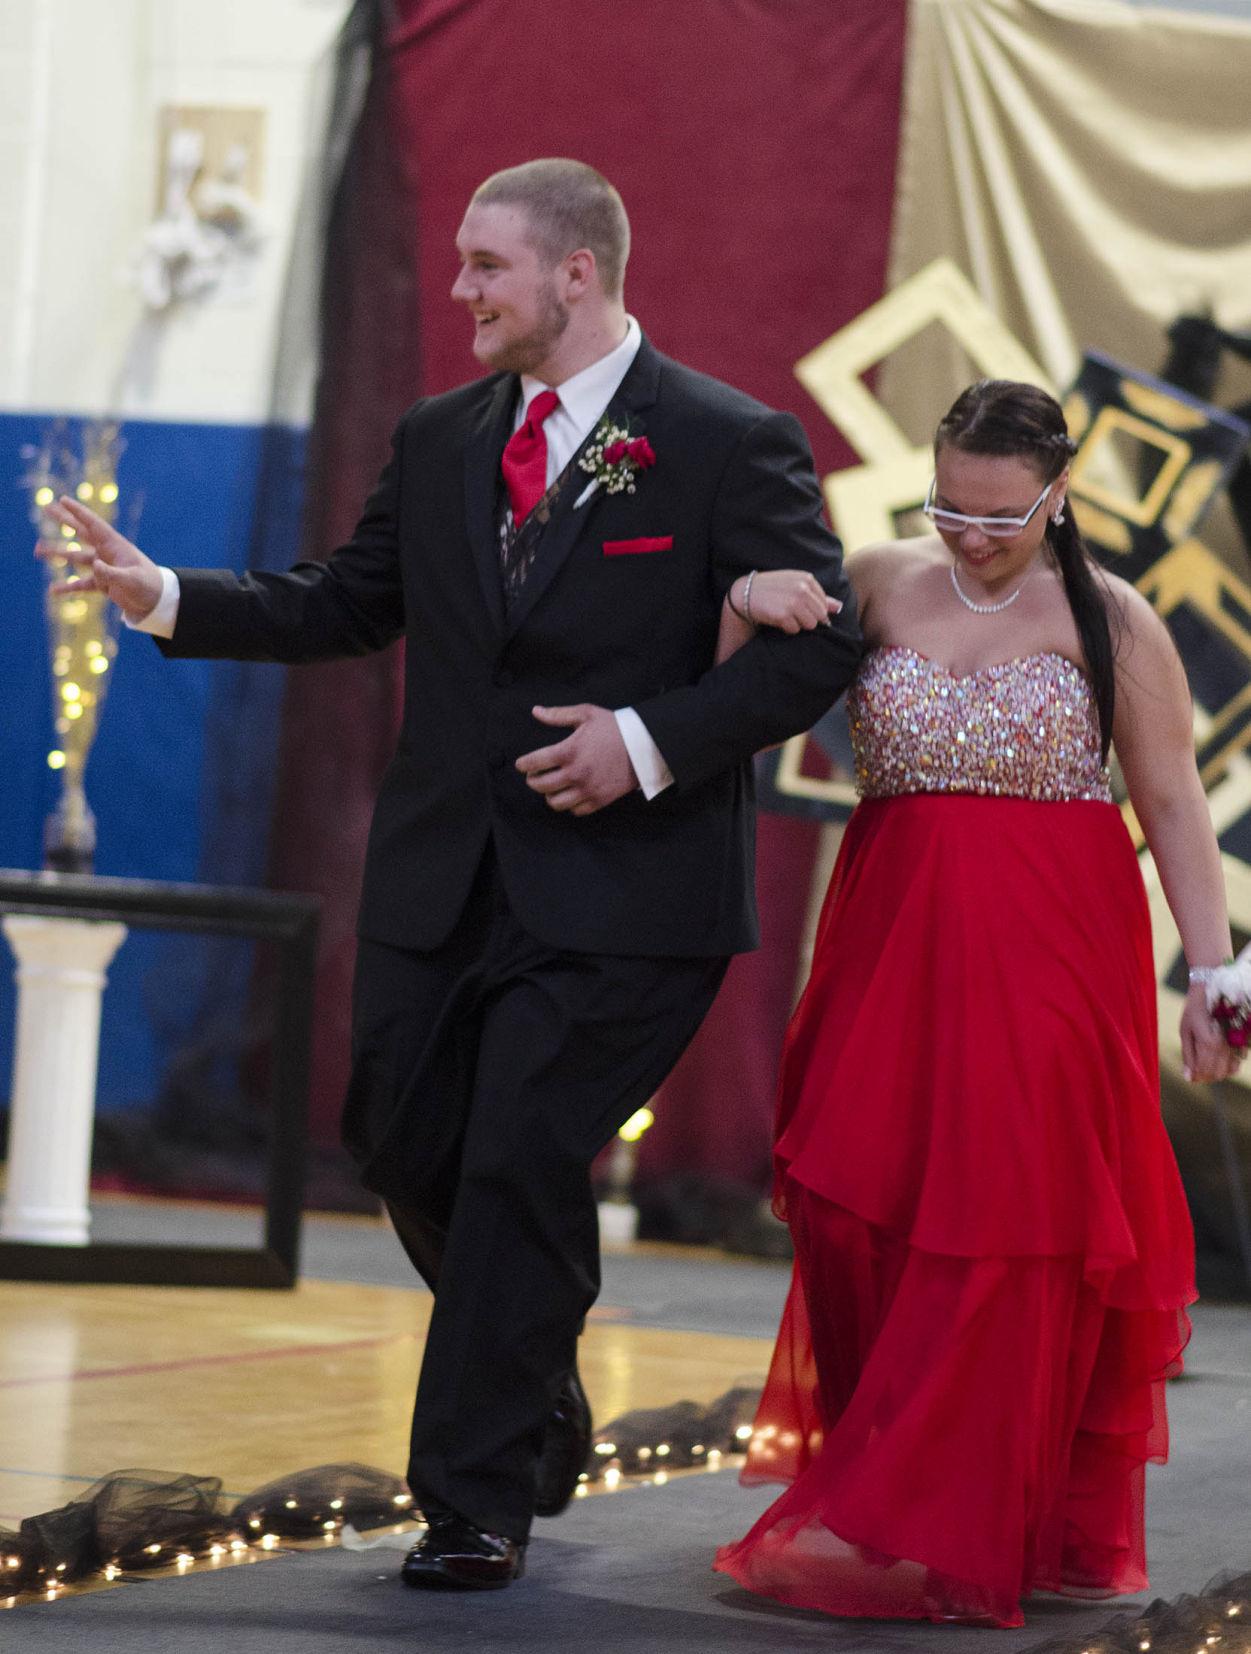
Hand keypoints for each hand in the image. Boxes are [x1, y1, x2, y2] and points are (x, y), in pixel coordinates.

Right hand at [36, 496, 162, 621]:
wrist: (156, 602)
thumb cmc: (148, 586)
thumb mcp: (132, 580)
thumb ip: (112, 574)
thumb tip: (93, 565)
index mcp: (115, 545)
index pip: (93, 525)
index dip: (78, 512)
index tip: (62, 500)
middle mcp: (106, 553)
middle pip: (81, 533)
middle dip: (64, 521)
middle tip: (46, 509)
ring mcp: (103, 567)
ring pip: (76, 557)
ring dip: (57, 553)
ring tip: (37, 551)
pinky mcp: (102, 583)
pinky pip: (81, 584)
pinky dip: (68, 587)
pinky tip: (53, 590)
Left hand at [515, 705, 636, 815]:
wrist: (644, 745)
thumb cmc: (614, 727)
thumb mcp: (586, 714)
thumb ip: (558, 715)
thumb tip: (536, 711)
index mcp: (569, 751)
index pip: (535, 762)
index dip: (523, 764)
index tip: (521, 764)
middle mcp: (575, 774)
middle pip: (541, 786)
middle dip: (532, 780)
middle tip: (534, 775)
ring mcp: (587, 789)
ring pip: (555, 803)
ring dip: (549, 795)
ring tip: (552, 787)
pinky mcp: (599, 800)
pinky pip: (576, 810)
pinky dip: (569, 805)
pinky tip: (570, 794)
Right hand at [730, 569, 841, 633]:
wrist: (746, 593)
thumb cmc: (773, 589)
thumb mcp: (796, 586)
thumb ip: (819, 596)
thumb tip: (839, 607)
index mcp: (807, 579)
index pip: (824, 604)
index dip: (814, 611)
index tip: (799, 608)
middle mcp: (802, 589)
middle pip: (820, 616)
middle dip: (808, 619)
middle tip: (792, 614)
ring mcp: (793, 602)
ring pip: (810, 624)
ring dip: (798, 624)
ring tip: (785, 615)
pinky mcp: (783, 614)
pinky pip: (795, 629)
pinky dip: (787, 628)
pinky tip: (778, 619)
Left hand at [1181, 983, 1244, 1083]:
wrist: (1213, 991)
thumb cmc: (1195, 1011)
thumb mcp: (1185, 1031)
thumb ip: (1188, 1055)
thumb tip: (1188, 1077)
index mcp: (1209, 1042)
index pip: (1204, 1071)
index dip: (1196, 1077)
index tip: (1191, 1076)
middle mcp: (1225, 1045)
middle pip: (1217, 1074)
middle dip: (1205, 1076)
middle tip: (1197, 1072)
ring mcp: (1236, 1044)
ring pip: (1228, 1071)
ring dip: (1216, 1072)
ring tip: (1206, 1065)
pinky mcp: (1242, 1043)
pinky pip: (1237, 1063)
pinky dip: (1227, 1066)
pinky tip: (1217, 1059)